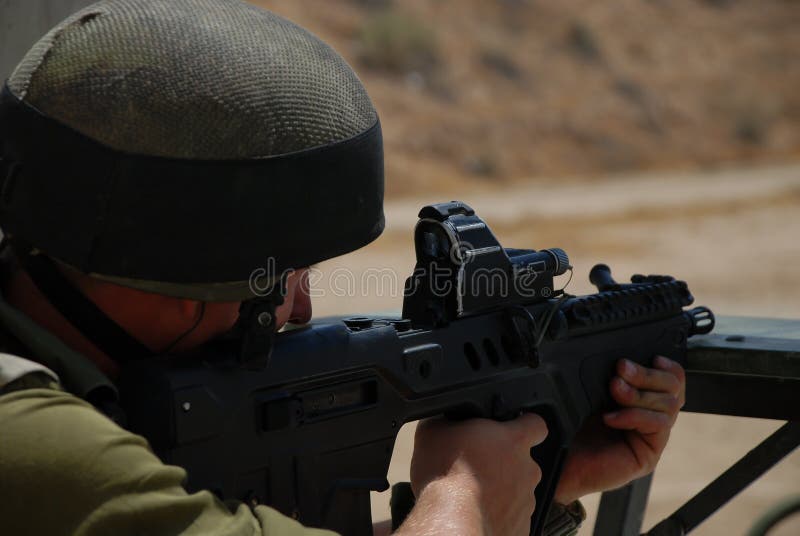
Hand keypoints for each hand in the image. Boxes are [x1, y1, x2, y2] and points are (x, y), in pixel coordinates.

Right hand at [399, 413, 547, 535]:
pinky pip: (511, 516)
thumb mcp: (432, 431)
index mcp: (513, 440)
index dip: (524, 425)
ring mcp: (526, 501)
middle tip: (477, 467)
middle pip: (523, 461)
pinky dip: (497, 514)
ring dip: (500, 490)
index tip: (511, 429)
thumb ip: (448, 419)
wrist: (451, 523)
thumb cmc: (444, 477)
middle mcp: (526, 469)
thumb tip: (444, 417)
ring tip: (472, 494)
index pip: (536, 424)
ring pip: (517, 491)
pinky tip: (477, 513)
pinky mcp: (521, 528)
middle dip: (504, 463)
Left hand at [555, 356, 685, 503]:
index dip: (664, 364)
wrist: (557, 462)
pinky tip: (610, 418)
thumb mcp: (588, 393)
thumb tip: (622, 360)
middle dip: (647, 373)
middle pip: (673, 387)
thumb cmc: (568, 426)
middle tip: (621, 368)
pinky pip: (657, 425)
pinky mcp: (649, 453)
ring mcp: (652, 435)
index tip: (648, 355)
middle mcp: (650, 414)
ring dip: (639, 393)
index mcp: (640, 397)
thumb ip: (609, 377)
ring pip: (669, 404)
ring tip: (613, 389)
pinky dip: (634, 415)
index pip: (670, 376)